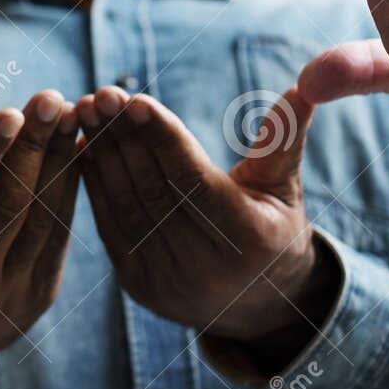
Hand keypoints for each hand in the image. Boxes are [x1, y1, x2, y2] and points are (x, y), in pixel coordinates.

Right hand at [0, 91, 78, 388]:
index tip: (11, 112)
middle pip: (7, 204)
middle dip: (32, 147)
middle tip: (50, 99)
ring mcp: (8, 292)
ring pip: (39, 217)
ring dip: (58, 161)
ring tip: (68, 114)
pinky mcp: (37, 295)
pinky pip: (57, 235)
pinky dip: (69, 190)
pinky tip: (77, 151)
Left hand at [76, 85, 338, 367]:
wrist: (255, 301)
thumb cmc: (273, 226)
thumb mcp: (284, 186)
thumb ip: (283, 138)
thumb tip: (305, 86)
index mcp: (251, 241)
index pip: (197, 182)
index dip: (165, 139)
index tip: (137, 99)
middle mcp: (207, 270)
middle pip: (155, 191)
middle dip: (124, 138)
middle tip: (100, 94)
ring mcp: (168, 284)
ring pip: (126, 206)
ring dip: (101, 154)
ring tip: (87, 110)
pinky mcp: (139, 286)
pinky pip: (109, 225)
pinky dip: (95, 183)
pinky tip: (84, 145)